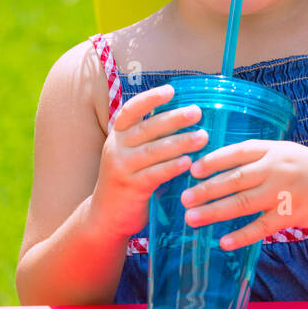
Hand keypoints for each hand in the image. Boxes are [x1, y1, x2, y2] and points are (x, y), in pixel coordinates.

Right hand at [90, 84, 207, 240]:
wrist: (104, 217)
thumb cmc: (127, 182)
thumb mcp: (130, 155)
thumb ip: (148, 140)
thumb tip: (183, 120)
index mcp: (117, 136)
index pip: (131, 110)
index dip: (150, 98)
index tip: (171, 90)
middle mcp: (116, 148)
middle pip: (148, 128)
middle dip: (175, 119)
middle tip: (197, 112)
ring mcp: (122, 168)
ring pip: (154, 150)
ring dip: (181, 142)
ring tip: (203, 137)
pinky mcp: (130, 187)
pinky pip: (154, 173)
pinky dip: (172, 166)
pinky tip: (188, 162)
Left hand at [180, 140, 307, 250]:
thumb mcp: (290, 155)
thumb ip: (262, 159)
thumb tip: (226, 168)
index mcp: (274, 150)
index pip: (238, 152)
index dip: (214, 160)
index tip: (192, 169)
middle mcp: (277, 168)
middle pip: (235, 178)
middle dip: (206, 188)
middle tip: (184, 198)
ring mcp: (285, 192)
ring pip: (243, 202)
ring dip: (215, 211)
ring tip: (193, 219)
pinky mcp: (292, 215)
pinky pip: (261, 227)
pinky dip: (241, 235)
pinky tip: (224, 242)